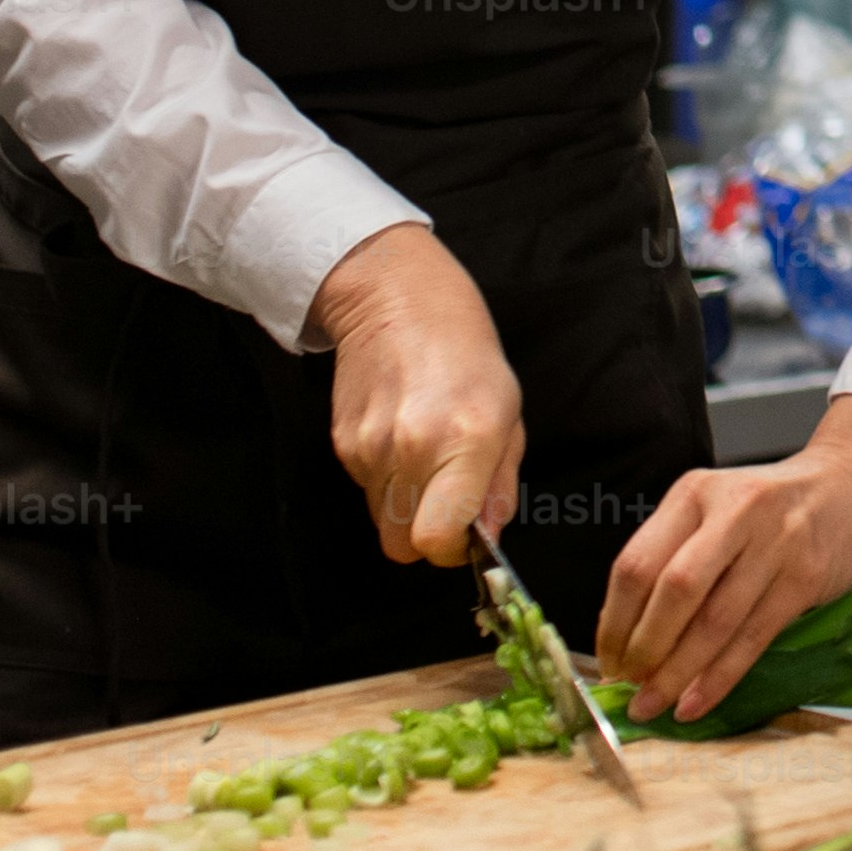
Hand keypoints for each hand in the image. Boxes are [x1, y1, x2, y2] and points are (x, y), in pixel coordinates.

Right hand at [312, 224, 521, 565]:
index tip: (465, 535)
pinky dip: (385, 480)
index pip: (437, 540)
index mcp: (467, 440)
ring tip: (426, 456)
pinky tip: (401, 438)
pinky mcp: (341, 443)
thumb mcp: (509, 414)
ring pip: (382, 521)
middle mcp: (413, 447)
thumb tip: (486, 539)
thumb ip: (500, 485)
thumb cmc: (468, 354)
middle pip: (402, 546)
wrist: (398, 299)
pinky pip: (366, 490)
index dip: (452, 550)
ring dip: (406, 506)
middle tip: (447, 503)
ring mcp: (370, 446)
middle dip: (426, 537)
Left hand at [601, 395, 851, 722]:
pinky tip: (695, 702)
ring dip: (676, 674)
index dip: (614, 621)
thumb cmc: (776, 506)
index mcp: (694, 494)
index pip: (636, 564)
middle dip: (643, 650)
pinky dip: (718, 678)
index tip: (607, 659)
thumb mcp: (716, 508)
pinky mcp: (806, 577)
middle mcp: (733, 512)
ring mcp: (775, 544)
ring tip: (653, 705)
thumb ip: (675, 555)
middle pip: (672, 592)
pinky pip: (753, 638)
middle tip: (628, 686)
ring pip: (714, 622)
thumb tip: (627, 635)